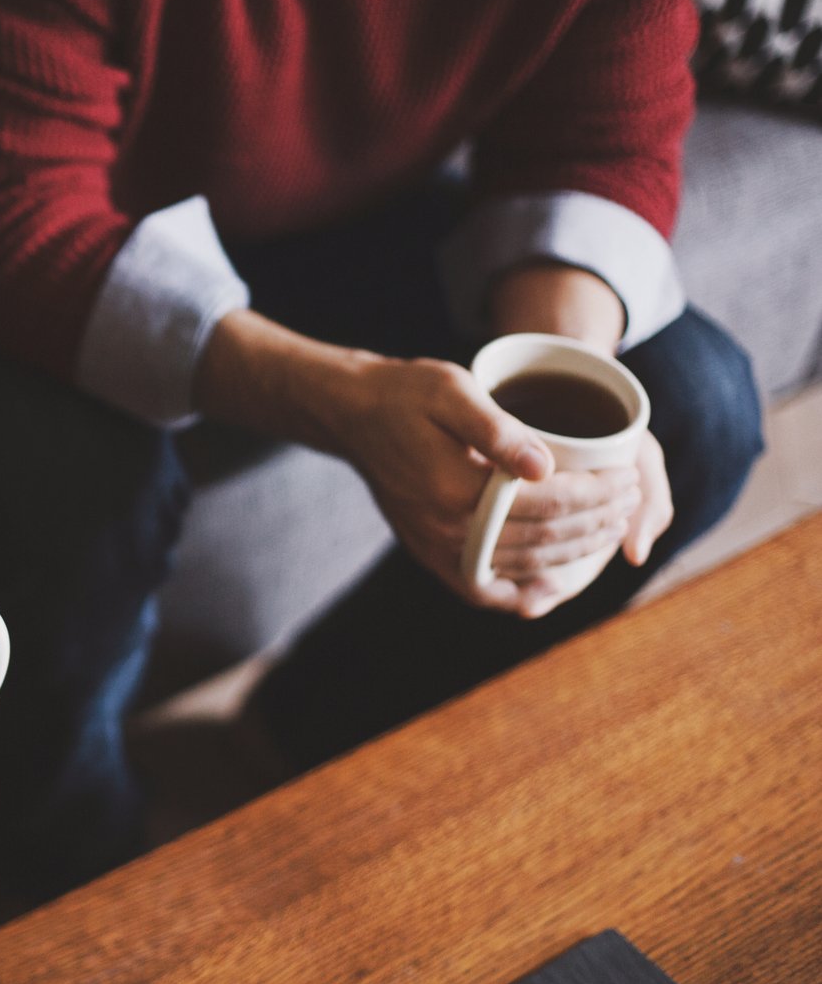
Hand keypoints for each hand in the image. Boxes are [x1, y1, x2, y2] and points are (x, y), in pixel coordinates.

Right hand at [336, 356, 638, 616]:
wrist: (352, 416)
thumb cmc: (406, 394)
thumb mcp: (451, 390)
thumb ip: (497, 428)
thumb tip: (546, 466)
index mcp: (454, 488)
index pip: (548, 502)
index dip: (597, 494)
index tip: (628, 476)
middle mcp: (446, 528)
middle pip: (543, 538)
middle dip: (598, 521)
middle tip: (631, 499)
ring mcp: (436, 547)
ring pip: (522, 565)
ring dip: (575, 552)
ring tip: (610, 528)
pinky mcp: (430, 554)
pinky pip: (483, 589)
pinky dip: (521, 594)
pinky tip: (550, 586)